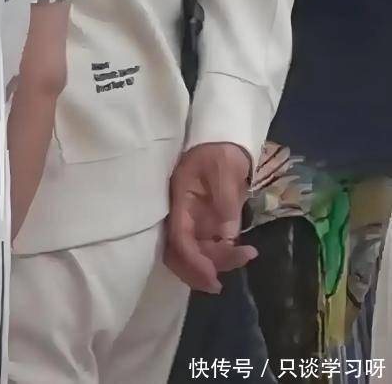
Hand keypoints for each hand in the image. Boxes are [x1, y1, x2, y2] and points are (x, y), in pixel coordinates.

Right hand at [165, 142, 255, 294]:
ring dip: (214, 264)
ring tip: (246, 256)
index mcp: (179, 198)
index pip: (179, 237)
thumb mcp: (225, 168)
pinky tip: (243, 252)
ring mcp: (192, 220)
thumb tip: (228, 234)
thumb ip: (226, 200)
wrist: (224, 142)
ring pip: (194, 254)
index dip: (192, 260)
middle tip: (221, 283)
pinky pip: (207, 248)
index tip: (212, 276)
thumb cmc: (221, 151)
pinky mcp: (204, 224)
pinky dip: (222, 257)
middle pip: (180, 252)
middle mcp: (181, 214)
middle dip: (198, 271)